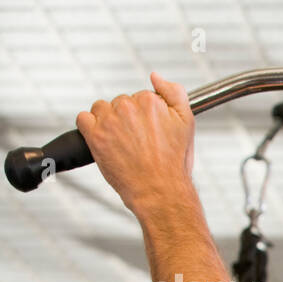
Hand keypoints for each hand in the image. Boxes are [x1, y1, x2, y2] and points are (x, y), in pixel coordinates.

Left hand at [75, 72, 194, 216]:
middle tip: (138, 142)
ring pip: (101, 109)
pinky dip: (90, 128)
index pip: (140, 97)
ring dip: (108, 122)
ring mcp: (109, 120)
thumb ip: (175, 93)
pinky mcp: (94, 135)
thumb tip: (156, 76)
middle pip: (120, 102)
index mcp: (150, 100)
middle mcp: (128, 106)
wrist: (160, 191)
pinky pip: (83, 119)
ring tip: (122, 144)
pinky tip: (105, 142)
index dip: (146, 116)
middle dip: (127, 119)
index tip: (150, 133)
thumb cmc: (174, 163)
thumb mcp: (187, 124)